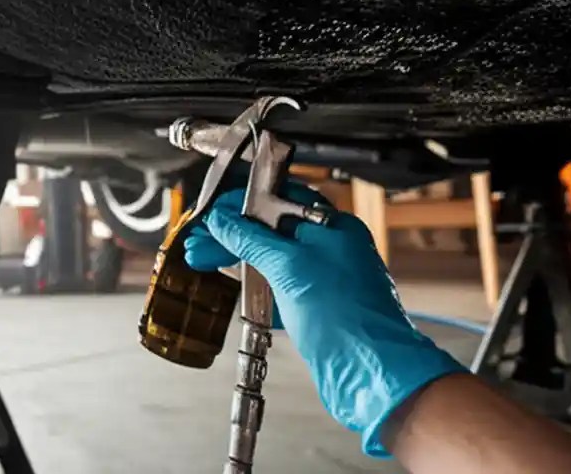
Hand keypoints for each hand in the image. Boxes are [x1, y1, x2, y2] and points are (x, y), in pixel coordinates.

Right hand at [184, 185, 464, 457]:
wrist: (369, 373)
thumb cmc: (345, 318)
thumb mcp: (289, 267)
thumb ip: (252, 239)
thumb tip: (223, 221)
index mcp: (333, 227)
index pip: (282, 198)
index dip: (245, 201)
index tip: (215, 208)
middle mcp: (330, 249)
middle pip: (271, 228)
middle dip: (233, 233)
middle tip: (201, 239)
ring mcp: (322, 279)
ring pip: (271, 257)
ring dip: (237, 255)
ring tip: (203, 259)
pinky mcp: (314, 306)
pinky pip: (277, 284)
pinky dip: (252, 281)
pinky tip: (230, 280)